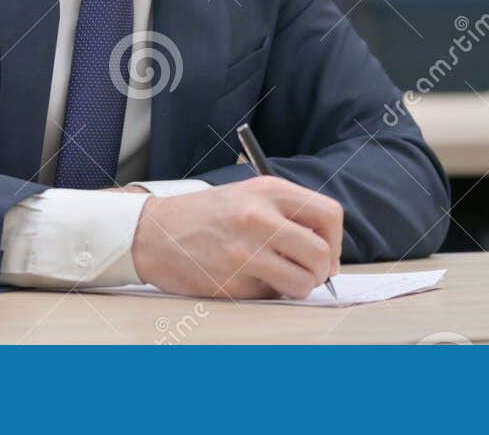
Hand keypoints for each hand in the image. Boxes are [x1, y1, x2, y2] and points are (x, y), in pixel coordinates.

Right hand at [130, 176, 342, 298]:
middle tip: (310, 273)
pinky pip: (270, 295)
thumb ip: (288, 213)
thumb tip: (327, 250)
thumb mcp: (249, 195)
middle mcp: (260, 219)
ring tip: (282, 279)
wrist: (153, 232)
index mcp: (269, 191)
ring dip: (299, 287)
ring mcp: (245, 252)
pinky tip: (247, 279)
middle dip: (323, 271)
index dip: (335, 240)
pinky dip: (267, 292)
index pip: (330, 215)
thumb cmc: (206, 215)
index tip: (327, 251)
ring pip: (303, 282)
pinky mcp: (231, 283)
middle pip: (322, 254)